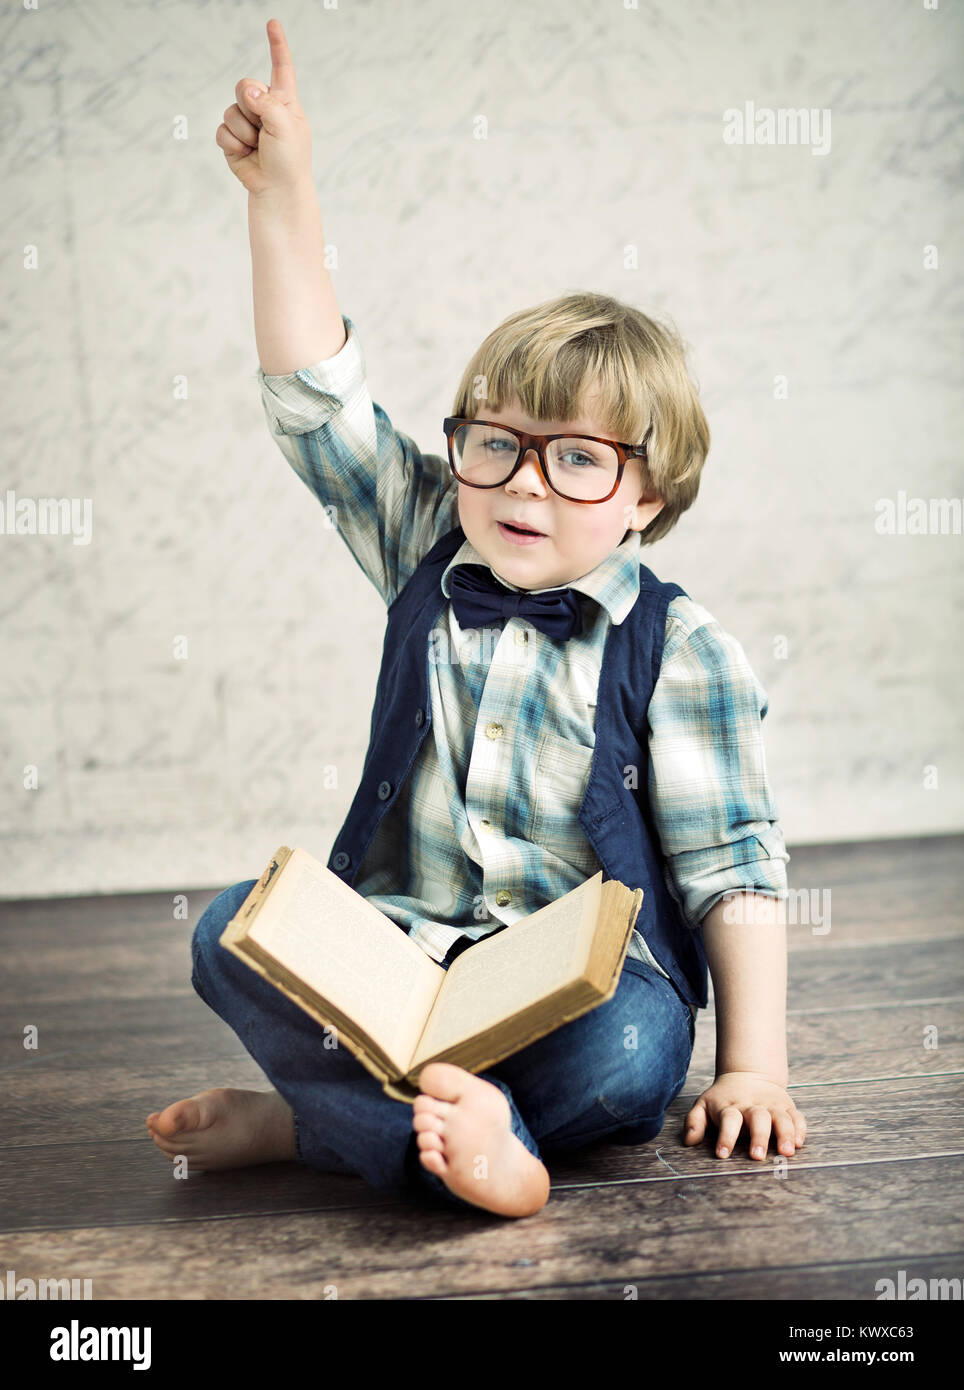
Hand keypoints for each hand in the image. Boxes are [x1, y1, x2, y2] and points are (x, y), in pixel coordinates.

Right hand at [216, 17, 312, 197]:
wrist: (277, 191)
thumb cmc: (289, 160)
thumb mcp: (286, 127)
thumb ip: (267, 103)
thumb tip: (248, 91)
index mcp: (285, 101)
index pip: (281, 67)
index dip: (277, 45)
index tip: (272, 23)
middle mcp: (265, 107)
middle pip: (244, 86)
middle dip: (250, 106)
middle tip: (264, 129)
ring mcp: (247, 122)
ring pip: (230, 110)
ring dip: (244, 132)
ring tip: (259, 147)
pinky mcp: (233, 139)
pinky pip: (222, 130)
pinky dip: (233, 144)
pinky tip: (246, 155)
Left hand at [683, 1072, 806, 1160]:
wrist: (747, 1075)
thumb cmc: (722, 1099)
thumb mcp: (703, 1106)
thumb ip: (694, 1122)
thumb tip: (689, 1141)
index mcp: (731, 1107)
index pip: (728, 1120)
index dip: (725, 1137)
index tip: (722, 1154)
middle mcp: (753, 1106)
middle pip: (758, 1118)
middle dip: (758, 1137)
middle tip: (757, 1156)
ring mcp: (772, 1106)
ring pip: (781, 1118)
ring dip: (785, 1134)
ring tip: (786, 1152)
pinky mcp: (787, 1107)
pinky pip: (797, 1117)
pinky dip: (800, 1129)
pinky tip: (799, 1143)